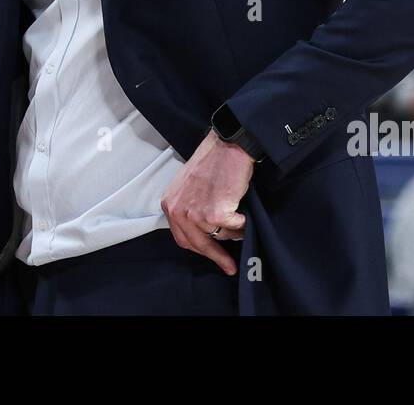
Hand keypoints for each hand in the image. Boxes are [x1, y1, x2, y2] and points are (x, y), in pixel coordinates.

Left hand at [159, 130, 253, 274]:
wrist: (228, 145)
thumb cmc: (213, 161)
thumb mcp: (188, 185)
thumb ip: (189, 207)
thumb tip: (204, 232)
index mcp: (170, 204)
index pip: (182, 237)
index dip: (199, 248)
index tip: (212, 256)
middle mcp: (178, 211)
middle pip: (197, 245)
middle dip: (215, 256)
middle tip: (229, 266)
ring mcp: (195, 214)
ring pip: (219, 237)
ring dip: (232, 232)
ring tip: (239, 218)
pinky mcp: (215, 214)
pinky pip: (234, 229)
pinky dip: (242, 224)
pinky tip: (243, 211)